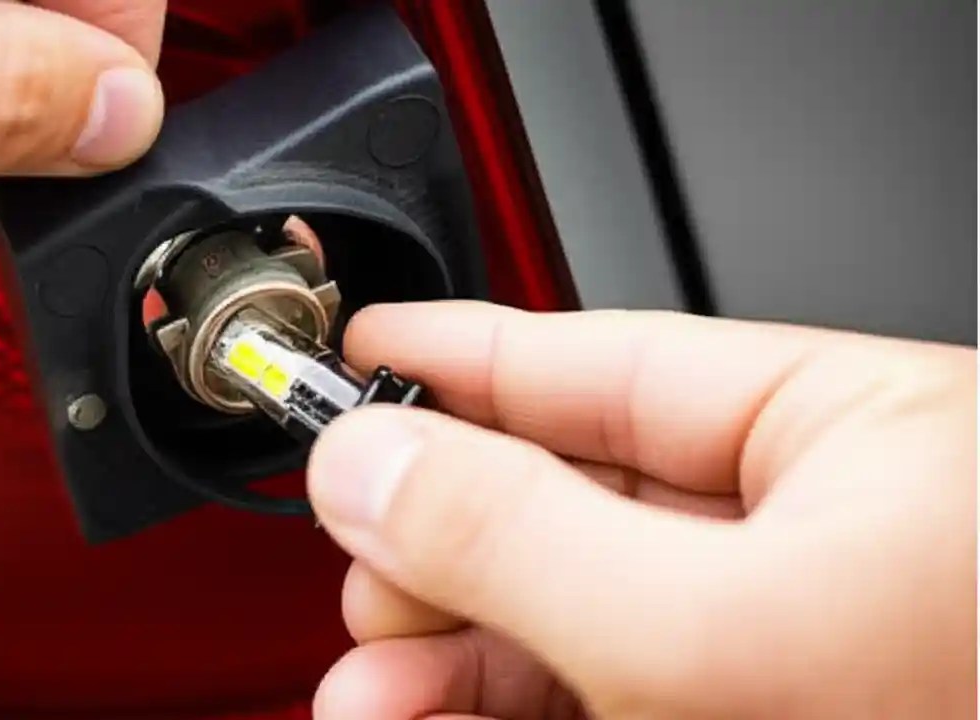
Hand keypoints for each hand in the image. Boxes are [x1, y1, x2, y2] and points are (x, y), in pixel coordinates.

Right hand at [308, 302, 975, 718]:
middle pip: (570, 498)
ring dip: (454, 656)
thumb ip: (527, 536)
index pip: (607, 360)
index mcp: (846, 439)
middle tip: (358, 569)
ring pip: (573, 620)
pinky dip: (510, 714)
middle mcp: (817, 537)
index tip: (362, 357)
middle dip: (442, 537)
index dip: (464, 356)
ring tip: (371, 695)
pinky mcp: (758, 719)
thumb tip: (374, 460)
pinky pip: (602, 703)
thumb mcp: (729, 632)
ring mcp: (786, 649)